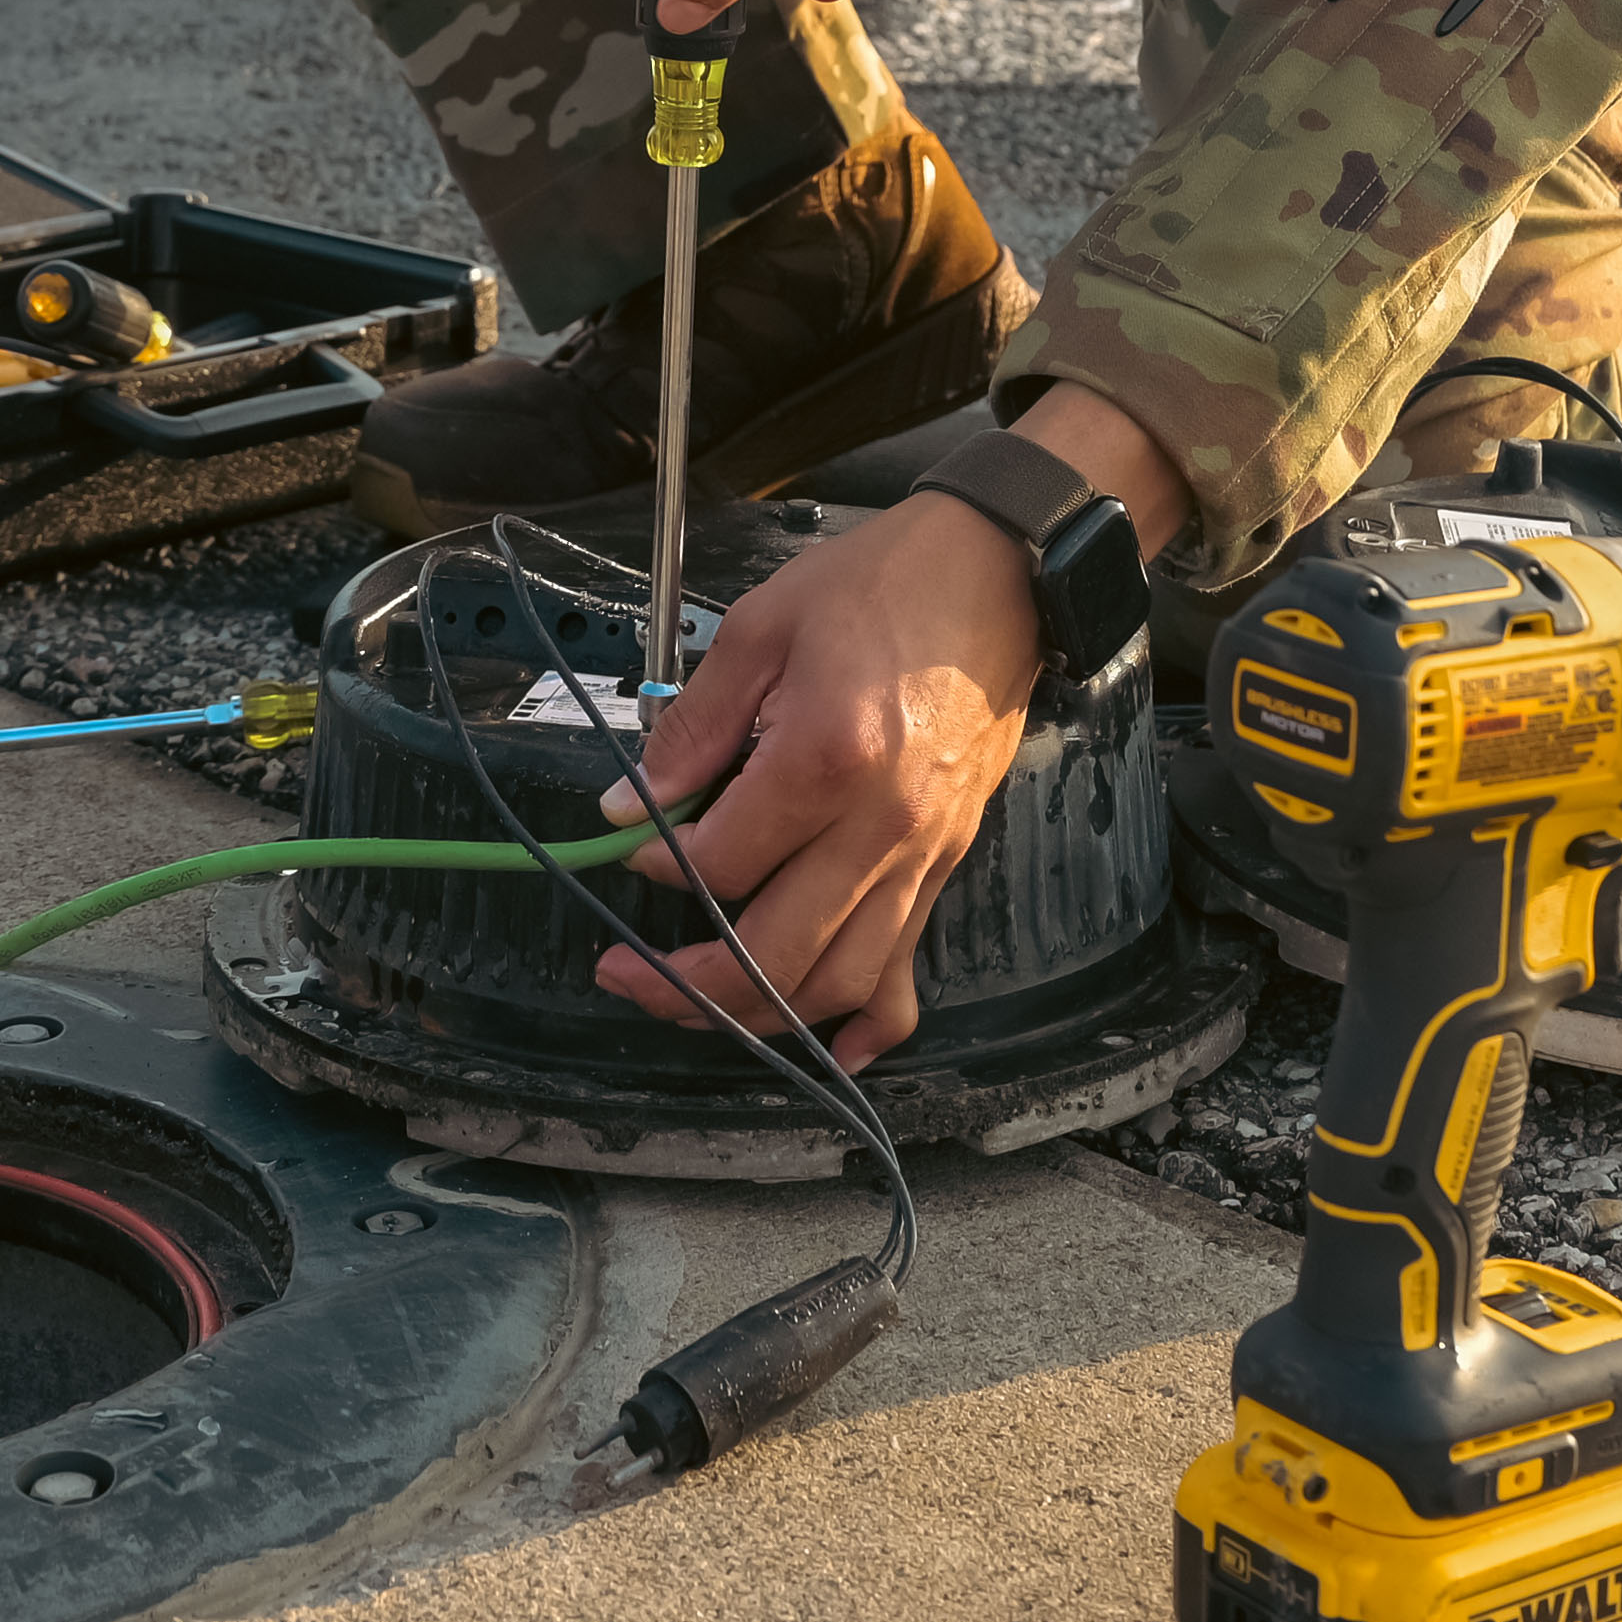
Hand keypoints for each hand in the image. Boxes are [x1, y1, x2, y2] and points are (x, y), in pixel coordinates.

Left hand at [595, 392, 1192, 1065]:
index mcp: (827, 759)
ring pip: (839, 980)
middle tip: (624, 973)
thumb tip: (629, 807)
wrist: (997, 573)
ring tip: (693, 1005)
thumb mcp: (762, 627)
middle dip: (686, 982)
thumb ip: (693, 726)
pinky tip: (837, 1048)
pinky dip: (871, 1022)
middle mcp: (882, 826)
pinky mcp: (949, 862)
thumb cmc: (878, 586)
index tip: (634, 844)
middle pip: (777, 954)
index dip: (662, 866)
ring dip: (761, 1015)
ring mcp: (924, 854)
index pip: (723, 861)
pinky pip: (909, 968)